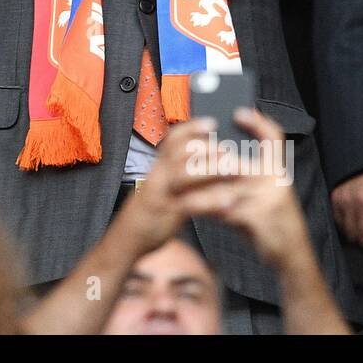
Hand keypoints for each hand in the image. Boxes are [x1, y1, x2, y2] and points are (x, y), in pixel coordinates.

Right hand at [117, 117, 226, 254]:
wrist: (128, 239)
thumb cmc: (149, 212)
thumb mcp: (160, 187)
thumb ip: (177, 174)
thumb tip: (203, 162)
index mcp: (158, 168)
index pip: (172, 140)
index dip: (191, 129)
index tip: (212, 123)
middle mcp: (158, 176)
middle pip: (180, 153)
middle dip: (208, 149)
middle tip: (231, 149)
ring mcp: (161, 194)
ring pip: (185, 175)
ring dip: (212, 170)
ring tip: (234, 169)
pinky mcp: (167, 214)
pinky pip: (190, 204)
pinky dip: (210, 201)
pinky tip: (227, 200)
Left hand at [175, 109, 308, 268]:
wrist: (293, 257)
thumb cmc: (273, 224)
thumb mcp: (266, 196)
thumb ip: (245, 180)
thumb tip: (213, 161)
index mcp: (279, 171)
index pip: (274, 137)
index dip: (258, 121)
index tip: (239, 111)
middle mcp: (278, 180)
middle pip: (237, 159)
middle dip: (209, 161)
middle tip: (186, 160)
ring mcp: (271, 199)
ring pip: (226, 185)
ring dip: (202, 188)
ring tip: (183, 187)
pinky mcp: (260, 218)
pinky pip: (225, 209)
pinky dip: (207, 209)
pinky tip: (194, 208)